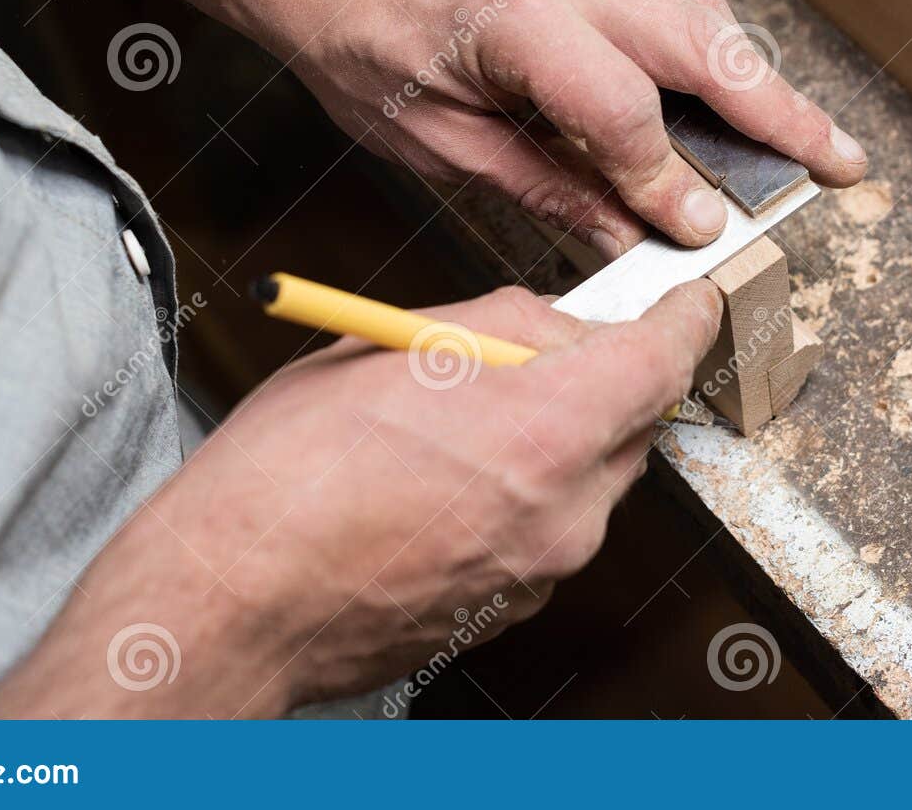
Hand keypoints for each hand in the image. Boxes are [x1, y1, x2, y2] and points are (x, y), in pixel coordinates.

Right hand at [0, 281, 722, 716]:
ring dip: (552, 440)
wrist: (227, 603)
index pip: (661, 363)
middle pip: (630, 423)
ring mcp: (541, 570)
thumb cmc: (283, 476)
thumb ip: (499, 327)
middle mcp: (562, 510)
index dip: (681, 321)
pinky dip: (523, 496)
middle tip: (522, 357)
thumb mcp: (390, 346)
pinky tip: (442, 483)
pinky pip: (550, 530)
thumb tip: (555, 326)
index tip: (685, 303)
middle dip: (596, 380)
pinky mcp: (513, 608)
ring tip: (453, 426)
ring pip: (589, 479)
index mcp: (542, 429)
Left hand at [250, 0, 867, 256]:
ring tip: (811, 139)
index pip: (621, 110)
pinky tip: (739, 89)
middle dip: (780, 112)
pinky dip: (718, 43)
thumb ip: (542, 183)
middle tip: (842, 167)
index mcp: (509, 16)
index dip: (668, 181)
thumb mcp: (434, 140)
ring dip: (763, 76)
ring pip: (701, 11)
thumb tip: (632, 233)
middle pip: (699, 44)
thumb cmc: (358, 44)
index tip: (703, 233)